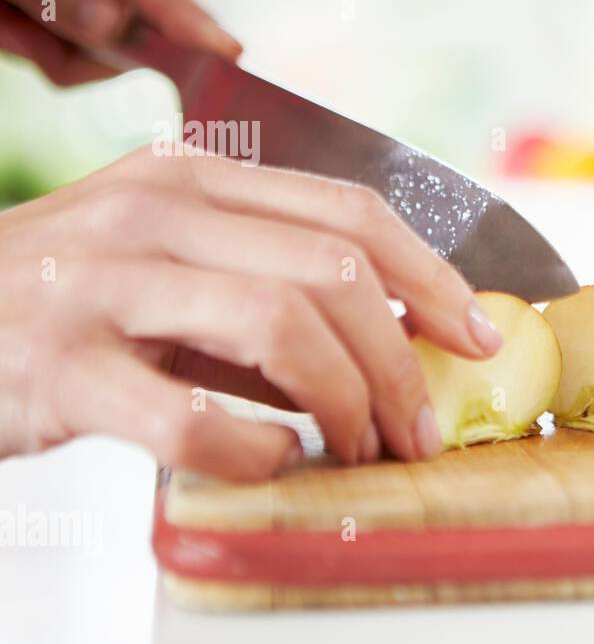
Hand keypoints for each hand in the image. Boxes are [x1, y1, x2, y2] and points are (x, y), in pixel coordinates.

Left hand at [0, 0, 239, 85]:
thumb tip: (112, 22)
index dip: (176, 11)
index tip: (226, 49)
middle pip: (130, 13)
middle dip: (65, 36)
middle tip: (4, 18)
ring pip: (122, 38)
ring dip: (57, 43)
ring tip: (9, 10)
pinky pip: (115, 44)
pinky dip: (64, 44)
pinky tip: (31, 14)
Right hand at [0, 147, 503, 479]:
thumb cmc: (62, 308)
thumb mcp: (172, 273)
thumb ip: (274, 296)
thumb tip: (399, 346)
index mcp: (194, 179)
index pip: (354, 211)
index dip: (436, 274)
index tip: (484, 332)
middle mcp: (155, 211)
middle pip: (337, 270)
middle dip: (404, 359)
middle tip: (421, 426)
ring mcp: (103, 282)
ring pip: (284, 327)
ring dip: (349, 403)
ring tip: (362, 449)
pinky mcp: (60, 367)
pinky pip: (196, 419)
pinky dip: (257, 453)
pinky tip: (271, 464)